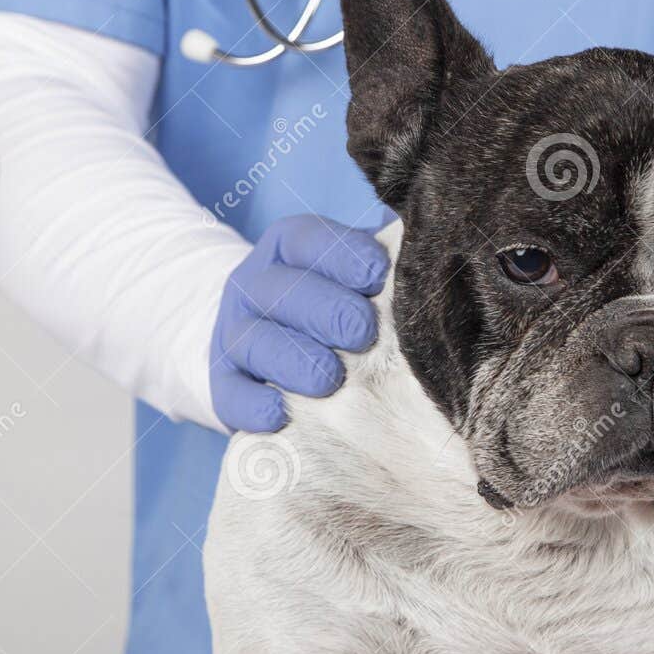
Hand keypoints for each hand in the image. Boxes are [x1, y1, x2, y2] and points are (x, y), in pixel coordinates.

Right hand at [210, 214, 389, 431]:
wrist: (270, 352)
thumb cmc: (333, 309)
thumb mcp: (354, 279)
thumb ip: (384, 266)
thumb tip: (431, 251)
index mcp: (287, 251)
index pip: (307, 240)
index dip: (342, 254)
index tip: (378, 274)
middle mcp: (253, 286)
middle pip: (280, 290)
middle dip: (325, 310)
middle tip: (363, 332)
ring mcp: (233, 335)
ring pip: (253, 341)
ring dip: (293, 359)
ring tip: (330, 379)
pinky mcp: (223, 384)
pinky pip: (230, 393)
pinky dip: (253, 404)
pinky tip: (280, 414)